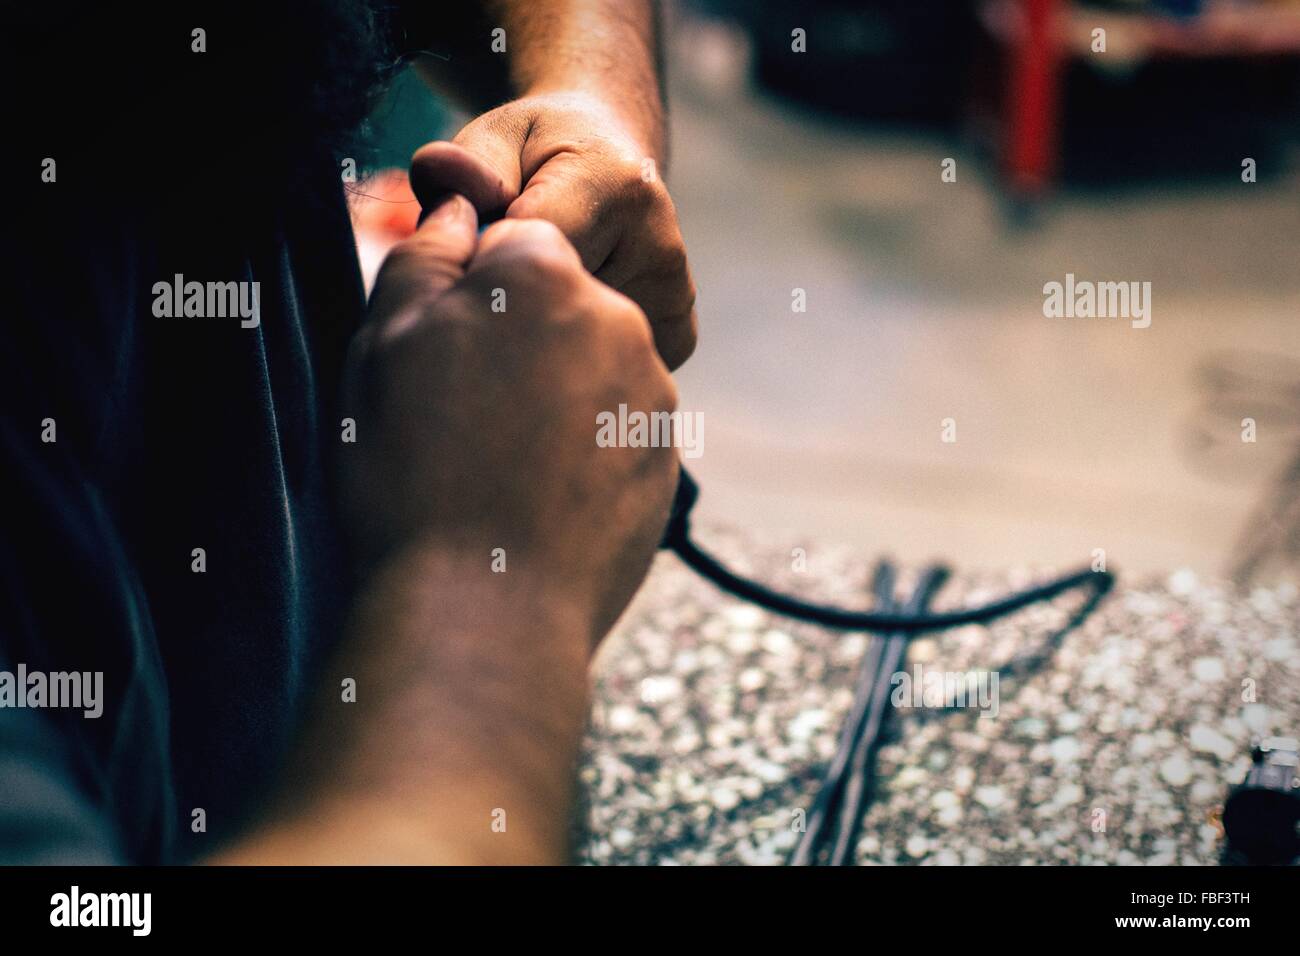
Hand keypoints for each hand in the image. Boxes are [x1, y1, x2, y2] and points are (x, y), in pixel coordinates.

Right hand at [338, 194, 678, 645]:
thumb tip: (458, 213)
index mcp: (547, 274)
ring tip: (495, 468)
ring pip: (587, 372)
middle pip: (559, 308)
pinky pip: (613, 434)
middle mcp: (619, 323)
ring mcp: (651, 397)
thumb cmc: (416, 474)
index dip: (472, 292)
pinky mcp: (664, 462)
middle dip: (517, 343)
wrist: (485, 613)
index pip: (514, 243)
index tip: (443, 349)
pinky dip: (578, 453)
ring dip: (549, 400)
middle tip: (460, 416)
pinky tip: (533, 499)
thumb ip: (425, 257)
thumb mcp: (384, 344)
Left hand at [408, 91, 696, 370]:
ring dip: (545, 333)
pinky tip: (568, 317)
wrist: (609, 157)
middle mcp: (660, 246)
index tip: (470, 259)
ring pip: (579, 347)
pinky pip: (607, 365)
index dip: (484, 269)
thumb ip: (466, 163)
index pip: (531, 260)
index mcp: (618, 188)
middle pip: (557, 312)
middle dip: (514, 305)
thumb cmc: (541, 152)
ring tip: (537, 292)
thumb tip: (437, 173)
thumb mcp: (498, 138)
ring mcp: (674, 297)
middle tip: (499, 277)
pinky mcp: (678, 333)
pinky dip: (578, 353)